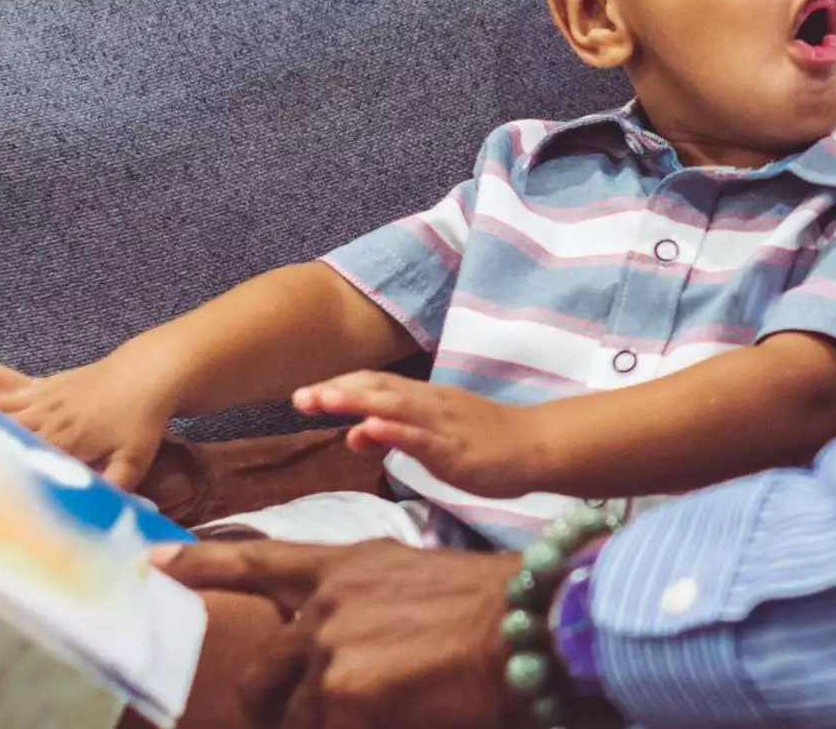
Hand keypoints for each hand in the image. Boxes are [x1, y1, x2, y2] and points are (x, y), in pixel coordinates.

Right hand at [0, 350, 177, 490]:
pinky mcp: (40, 384)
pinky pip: (0, 377)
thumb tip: (110, 525)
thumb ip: (118, 491)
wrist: (151, 373)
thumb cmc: (143, 420)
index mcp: (61, 440)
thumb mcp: (133, 462)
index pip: (18, 461)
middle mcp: (42, 417)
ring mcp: (38, 396)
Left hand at [157, 540, 524, 728]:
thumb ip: (362, 606)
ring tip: (375, 707)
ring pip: (294, 712)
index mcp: (343, 566)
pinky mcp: (339, 693)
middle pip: (265, 671)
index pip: (257, 562)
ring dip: (324, 720)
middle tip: (292, 716)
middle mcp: (324, 603)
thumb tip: (341, 645)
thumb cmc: (486, 607)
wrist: (523, 622)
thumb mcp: (410, 582)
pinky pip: (323, 728)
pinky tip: (396, 716)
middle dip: (273, 706)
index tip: (149, 562)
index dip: (199, 565)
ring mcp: (327, 649)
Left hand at [293, 372, 550, 498]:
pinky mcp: (456, 448)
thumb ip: (392, 434)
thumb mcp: (430, 439)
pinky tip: (371, 428)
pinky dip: (394, 430)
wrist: (537, 445)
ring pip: (395, 407)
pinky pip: (421, 437)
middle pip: (377, 390)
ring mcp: (442, 424)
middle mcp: (428, 404)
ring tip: (324, 401)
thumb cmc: (485, 441)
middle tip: (298, 398)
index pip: (374, 386)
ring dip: (357, 402)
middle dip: (337, 392)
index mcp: (422, 399)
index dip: (339, 387)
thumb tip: (354, 433)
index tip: (304, 395)